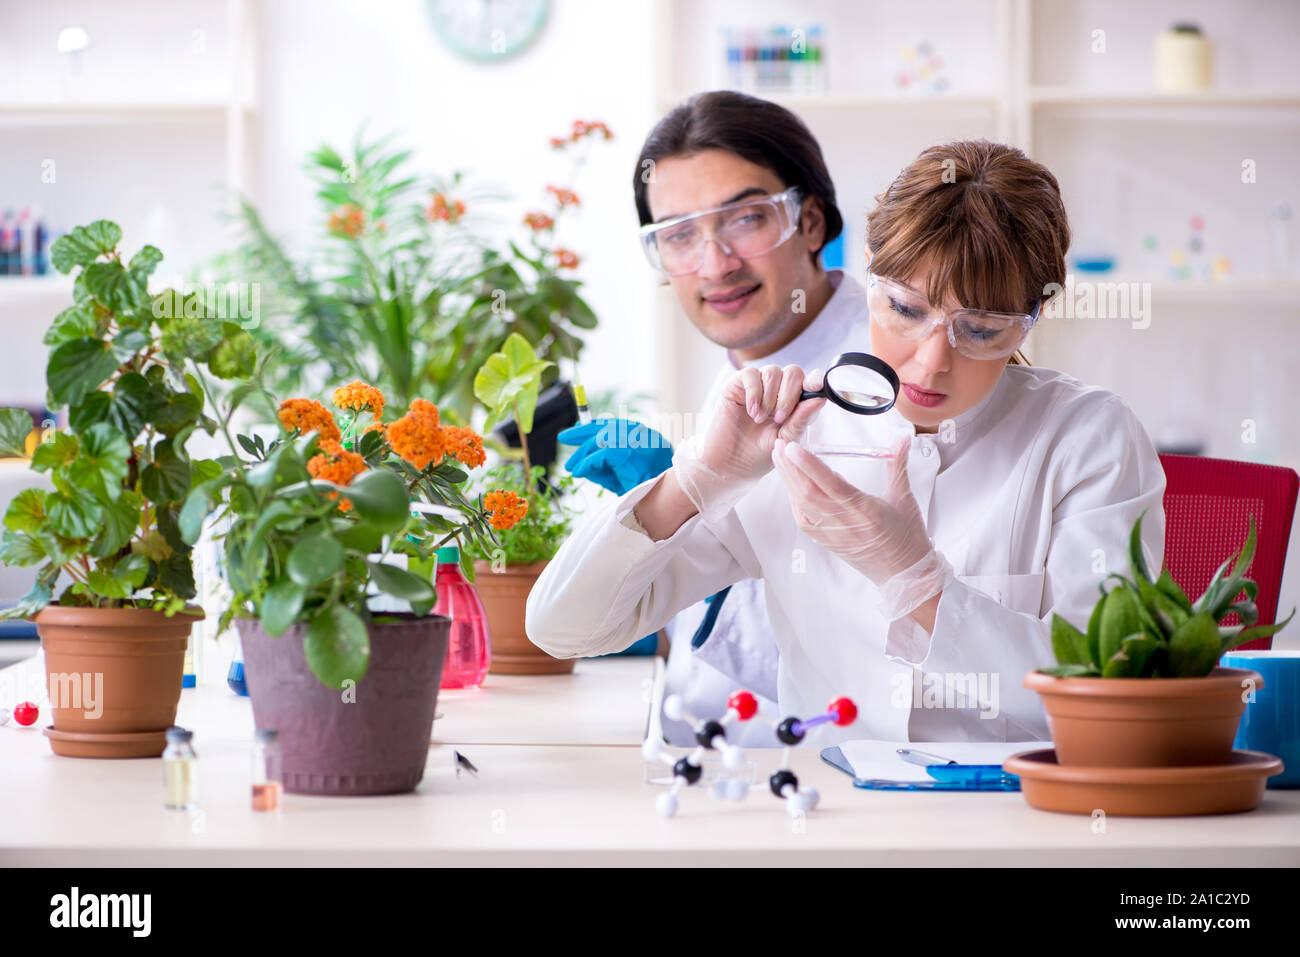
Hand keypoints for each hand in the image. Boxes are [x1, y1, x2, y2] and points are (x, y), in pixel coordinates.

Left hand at [558, 419, 673, 495]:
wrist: (669, 499)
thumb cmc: (650, 489)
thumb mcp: (624, 475)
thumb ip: (606, 468)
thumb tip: (582, 465)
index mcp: (642, 435)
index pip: (613, 425)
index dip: (592, 427)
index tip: (576, 429)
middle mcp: (640, 433)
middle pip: (604, 428)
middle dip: (581, 433)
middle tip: (564, 437)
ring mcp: (635, 441)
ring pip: (600, 441)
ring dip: (582, 454)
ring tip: (571, 466)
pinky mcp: (627, 453)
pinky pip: (600, 456)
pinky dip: (586, 464)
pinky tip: (578, 472)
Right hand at [673, 365, 824, 522]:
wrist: (731, 464)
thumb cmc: (760, 453)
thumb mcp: (787, 438)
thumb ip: (802, 418)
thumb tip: (820, 398)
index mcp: (794, 401)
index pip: (808, 381)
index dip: (814, 380)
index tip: (815, 386)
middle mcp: (777, 390)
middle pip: (793, 372)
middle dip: (789, 395)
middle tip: (779, 419)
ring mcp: (757, 386)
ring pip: (773, 372)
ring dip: (769, 398)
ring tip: (760, 419)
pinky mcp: (737, 385)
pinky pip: (751, 375)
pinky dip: (754, 393)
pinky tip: (751, 411)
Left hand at [771, 433, 953, 619]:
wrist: (905, 575)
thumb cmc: (907, 538)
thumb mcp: (905, 498)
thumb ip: (898, 464)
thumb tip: (901, 438)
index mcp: (865, 510)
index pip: (830, 483)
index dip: (809, 465)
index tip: (793, 448)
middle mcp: (844, 523)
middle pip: (808, 492)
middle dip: (790, 468)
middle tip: (779, 444)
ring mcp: (832, 534)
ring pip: (802, 505)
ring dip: (788, 480)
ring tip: (780, 459)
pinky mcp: (826, 542)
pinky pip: (803, 519)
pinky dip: (793, 499)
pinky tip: (789, 485)